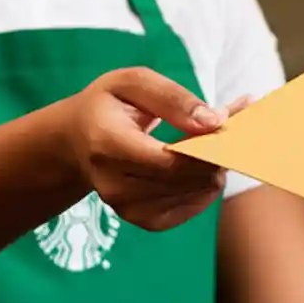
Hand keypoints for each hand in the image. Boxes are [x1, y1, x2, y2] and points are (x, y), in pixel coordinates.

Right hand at [54, 67, 245, 231]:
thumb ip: (173, 98)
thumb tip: (214, 121)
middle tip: (227, 133)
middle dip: (214, 157)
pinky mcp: (141, 219)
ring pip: (191, 195)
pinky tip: (200, 168)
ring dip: (213, 171)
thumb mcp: (133, 83)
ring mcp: (125, 208)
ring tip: (211, 145)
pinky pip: (188, 209)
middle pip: (183, 180)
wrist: (75, 140)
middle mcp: (113, 184)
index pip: (169, 161)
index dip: (206, 150)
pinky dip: (203, 188)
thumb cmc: (107, 105)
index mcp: (107, 145)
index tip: (227, 128)